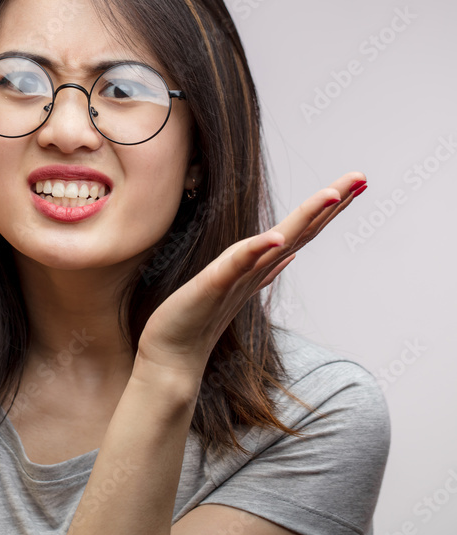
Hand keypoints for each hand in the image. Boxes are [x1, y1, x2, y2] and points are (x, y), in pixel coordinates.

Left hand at [136, 172, 367, 375]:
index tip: (357, 182)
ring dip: (306, 218)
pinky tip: (277, 238)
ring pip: (278, 243)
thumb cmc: (195, 320)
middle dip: (331, 203)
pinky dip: (258, 250)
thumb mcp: (231, 283)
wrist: (171, 357)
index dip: (328, 207)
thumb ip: (261, 267)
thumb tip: (287, 251)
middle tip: (361, 177)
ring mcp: (237, 279)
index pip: (301, 231)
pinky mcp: (214, 287)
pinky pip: (238, 265)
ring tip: (333, 194)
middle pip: (300, 231)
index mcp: (258, 266)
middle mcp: (255, 270)